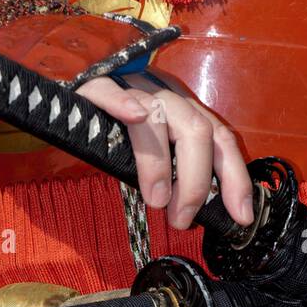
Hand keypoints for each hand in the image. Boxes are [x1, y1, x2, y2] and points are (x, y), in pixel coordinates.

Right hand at [77, 72, 253, 229]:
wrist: (65, 104)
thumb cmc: (114, 137)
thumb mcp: (155, 158)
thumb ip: (177, 175)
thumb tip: (201, 212)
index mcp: (185, 113)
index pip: (222, 140)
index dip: (235, 178)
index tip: (240, 216)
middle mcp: (166, 97)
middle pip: (197, 131)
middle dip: (196, 182)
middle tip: (181, 220)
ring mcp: (131, 88)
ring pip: (158, 116)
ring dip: (161, 164)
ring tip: (156, 200)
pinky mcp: (95, 87)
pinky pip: (109, 91)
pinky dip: (122, 103)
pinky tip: (132, 116)